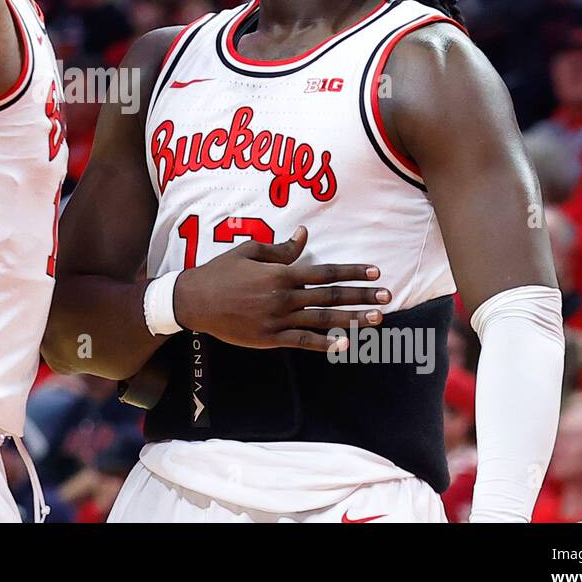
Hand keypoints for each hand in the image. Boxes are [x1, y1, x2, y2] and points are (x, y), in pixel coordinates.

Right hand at [172, 225, 388, 349]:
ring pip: (322, 321)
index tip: (375, 271)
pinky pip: (302, 342)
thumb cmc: (220, 272)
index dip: (352, 271)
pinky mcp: (269, 339)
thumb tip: (305, 235)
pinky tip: (344, 345)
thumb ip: (280, 248)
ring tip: (376, 319)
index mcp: (280, 273)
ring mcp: (277, 320)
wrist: (194, 300)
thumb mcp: (249, 251)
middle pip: (330, 297)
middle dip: (361, 296)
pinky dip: (324, 344)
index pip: (325, 272)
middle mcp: (283, 297)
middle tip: (387, 297)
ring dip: (352, 320)